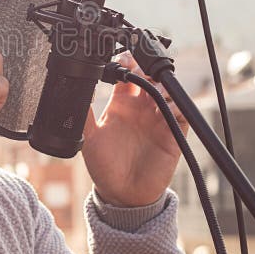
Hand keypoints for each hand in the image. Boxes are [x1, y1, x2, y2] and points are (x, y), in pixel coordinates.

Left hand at [82, 51, 188, 206]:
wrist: (122, 194)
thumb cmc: (104, 166)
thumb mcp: (89, 138)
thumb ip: (84, 115)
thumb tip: (73, 92)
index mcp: (121, 105)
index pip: (128, 75)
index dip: (129, 63)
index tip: (125, 59)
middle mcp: (141, 108)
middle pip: (150, 78)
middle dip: (148, 69)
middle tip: (141, 70)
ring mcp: (158, 120)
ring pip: (168, 92)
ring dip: (163, 86)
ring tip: (154, 88)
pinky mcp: (172, 135)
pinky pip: (181, 114)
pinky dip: (177, 106)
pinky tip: (167, 107)